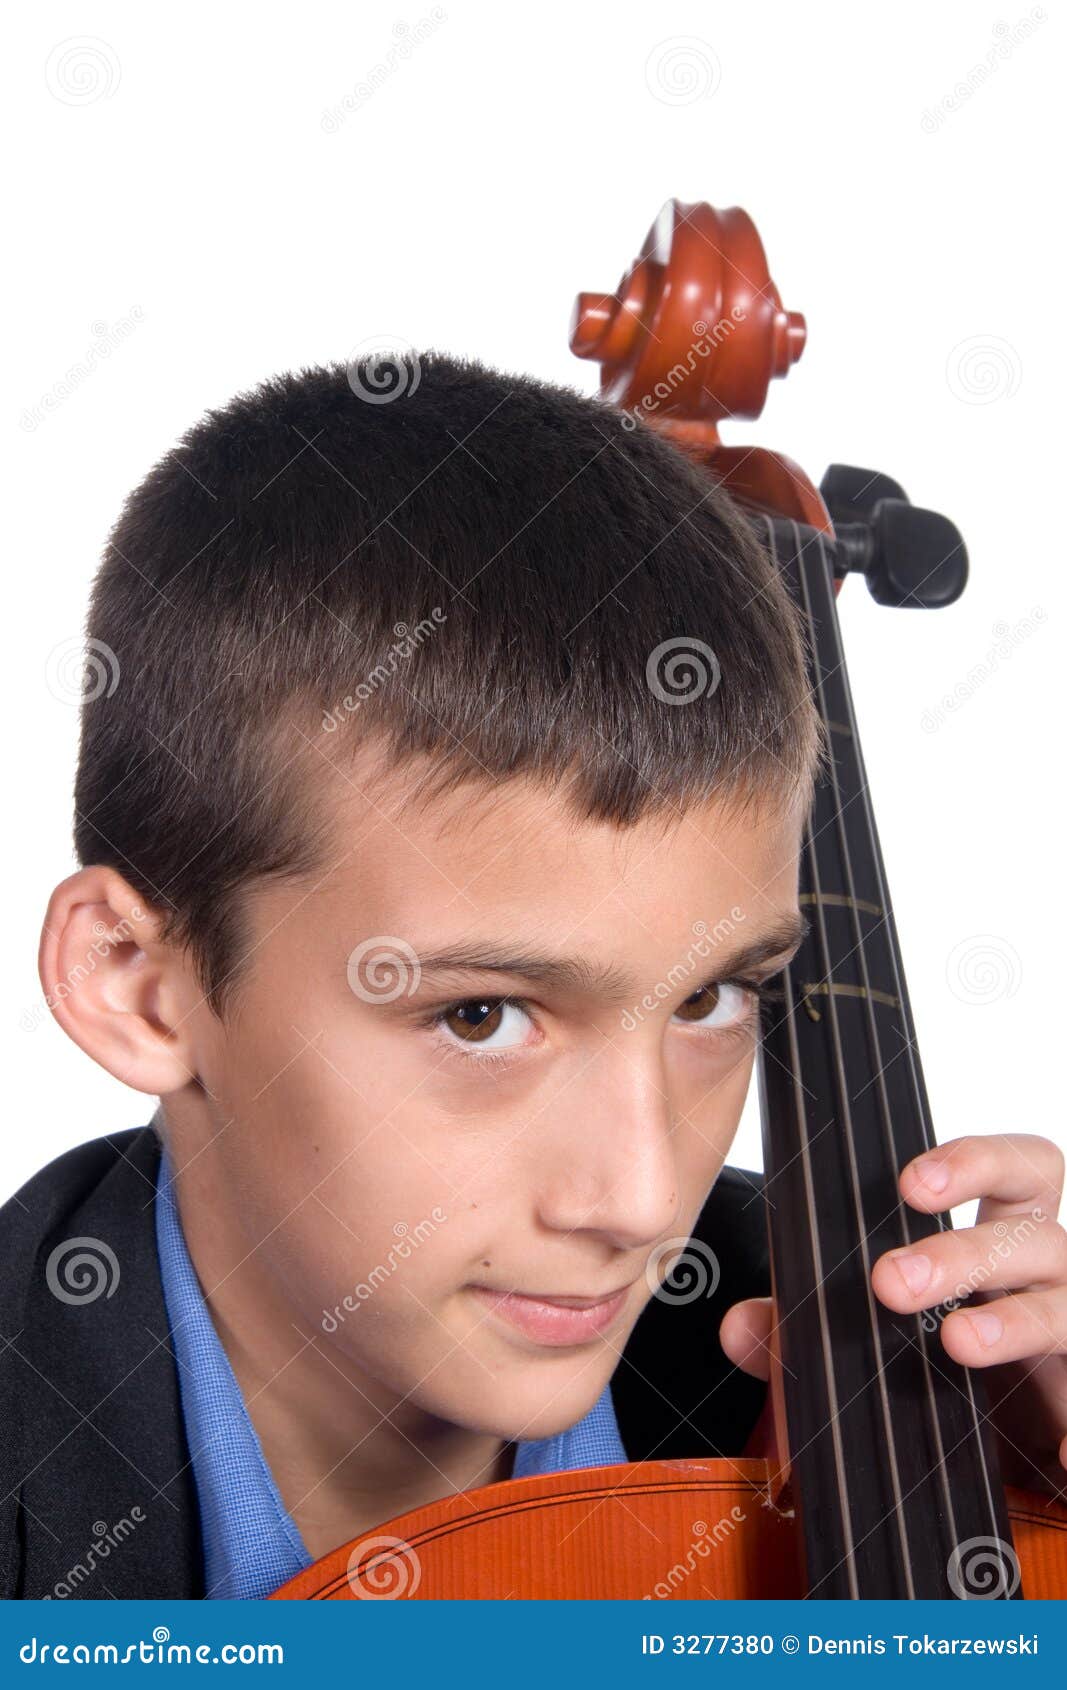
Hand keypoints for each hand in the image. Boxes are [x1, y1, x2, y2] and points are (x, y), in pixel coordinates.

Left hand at [720, 1134, 1066, 1493]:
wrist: (1014, 1475)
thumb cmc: (947, 1380)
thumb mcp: (871, 1349)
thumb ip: (800, 1333)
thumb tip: (739, 1326)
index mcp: (1003, 1241)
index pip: (1016, 1170)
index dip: (973, 1161)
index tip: (908, 1184)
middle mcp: (1050, 1276)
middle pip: (1036, 1233)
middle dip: (961, 1249)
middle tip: (891, 1281)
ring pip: (1064, 1301)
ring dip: (1011, 1319)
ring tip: (955, 1343)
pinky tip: (1052, 1443)